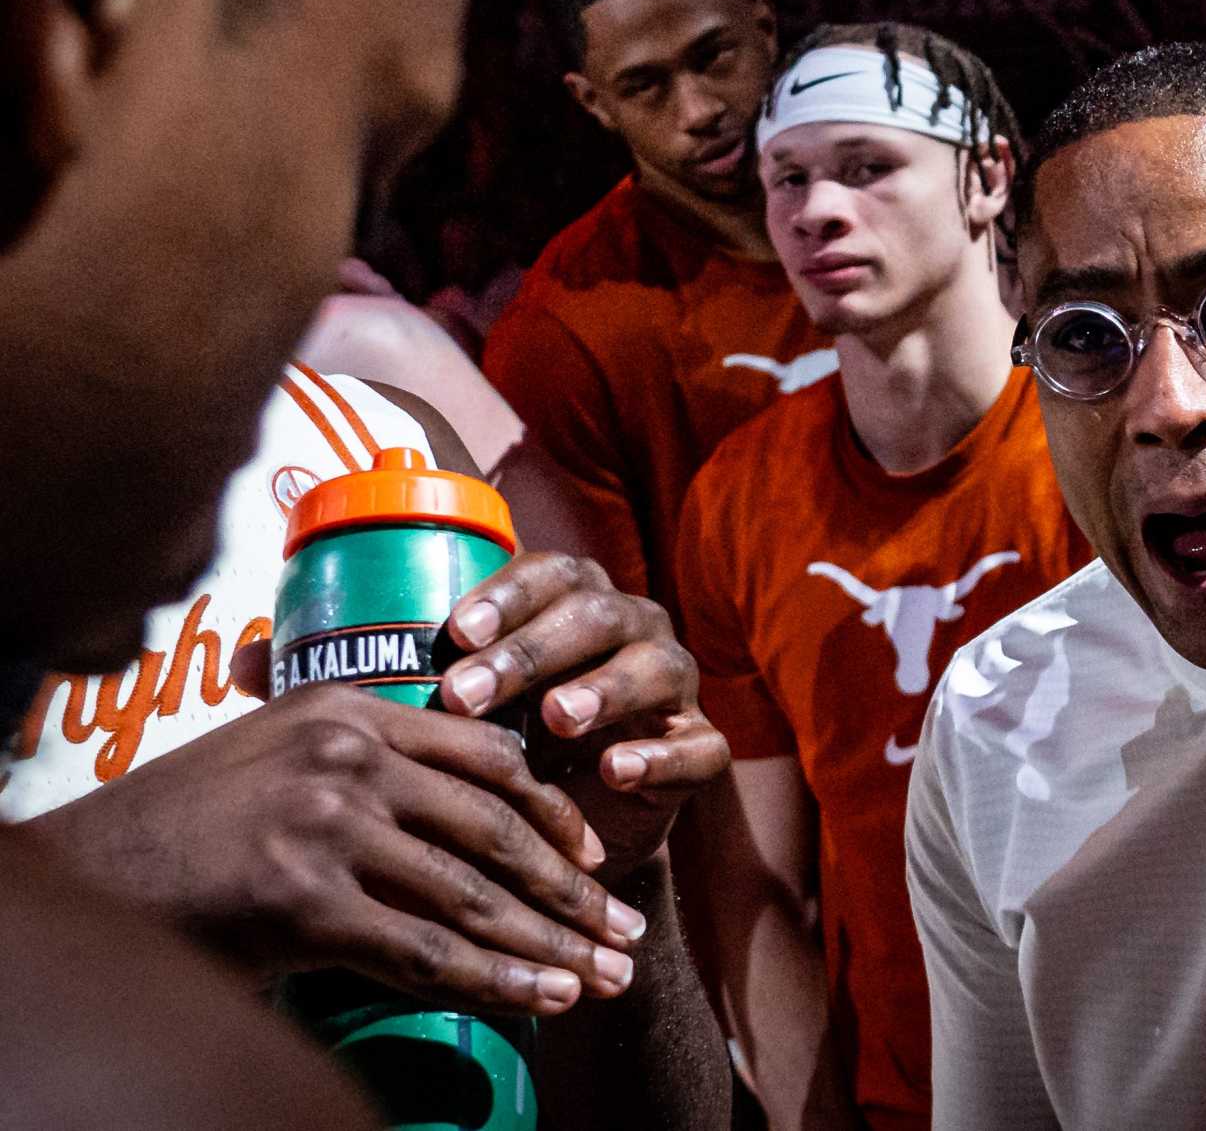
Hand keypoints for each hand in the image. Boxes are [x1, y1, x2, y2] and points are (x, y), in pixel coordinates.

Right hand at [26, 683, 646, 1015]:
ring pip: (473, 894)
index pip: (487, 756)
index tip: (595, 857)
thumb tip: (459, 800)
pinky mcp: (305, 901)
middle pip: (496, 827)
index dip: (553, 812)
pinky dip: (497, 980)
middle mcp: (346, 757)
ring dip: (550, 944)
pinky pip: (427, 950)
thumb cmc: (188, 822)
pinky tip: (544, 998)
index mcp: (347, 707)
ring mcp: (327, 825)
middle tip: (625, 928)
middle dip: (572, 888)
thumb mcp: (278, 750)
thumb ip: (364, 757)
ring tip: (604, 976)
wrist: (93, 874)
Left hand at [436, 553, 730, 873]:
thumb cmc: (514, 750)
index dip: (507, 596)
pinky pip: (696, 746)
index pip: (552, 574)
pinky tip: (616, 769)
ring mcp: (674, 688)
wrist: (577, 833)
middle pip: (596, 614)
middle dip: (530, 651)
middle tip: (470, 692)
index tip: (454, 632)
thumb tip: (302, 665)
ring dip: (604, 688)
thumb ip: (419, 682)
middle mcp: (635, 631)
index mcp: (580, 603)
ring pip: (655, 667)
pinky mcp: (701, 749)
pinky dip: (658, 756)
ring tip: (558, 717)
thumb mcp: (471, 711)